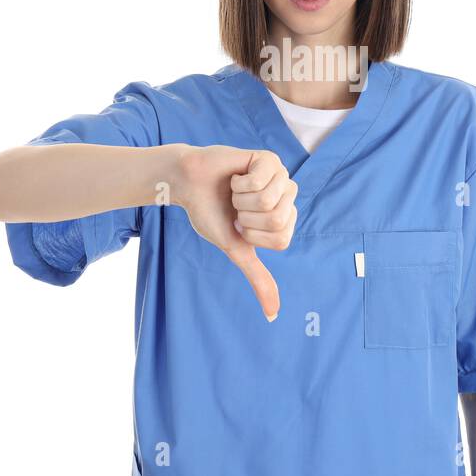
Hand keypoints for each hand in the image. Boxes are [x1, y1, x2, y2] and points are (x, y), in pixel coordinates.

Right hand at [172, 146, 297, 320]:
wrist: (188, 184)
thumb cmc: (211, 214)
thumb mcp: (236, 249)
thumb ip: (257, 277)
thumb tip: (273, 315)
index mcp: (284, 220)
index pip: (281, 240)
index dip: (252, 235)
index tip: (239, 224)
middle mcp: (288, 198)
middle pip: (278, 220)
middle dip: (246, 217)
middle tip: (236, 207)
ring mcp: (281, 177)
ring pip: (269, 202)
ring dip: (241, 200)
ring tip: (235, 192)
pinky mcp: (270, 159)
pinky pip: (261, 181)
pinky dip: (239, 183)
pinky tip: (235, 176)